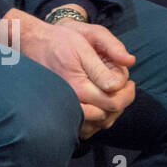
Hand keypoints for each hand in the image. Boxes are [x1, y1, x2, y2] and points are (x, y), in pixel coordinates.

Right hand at [11, 8, 135, 138]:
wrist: (35, 43)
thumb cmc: (61, 40)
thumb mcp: (86, 41)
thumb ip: (107, 57)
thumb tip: (128, 69)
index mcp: (78, 87)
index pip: (114, 103)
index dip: (127, 93)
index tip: (130, 82)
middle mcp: (71, 101)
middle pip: (107, 117)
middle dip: (121, 102)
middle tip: (126, 88)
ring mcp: (65, 107)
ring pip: (96, 124)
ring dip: (111, 112)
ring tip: (114, 95)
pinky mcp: (61, 110)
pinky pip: (84, 126)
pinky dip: (97, 119)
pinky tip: (101, 104)